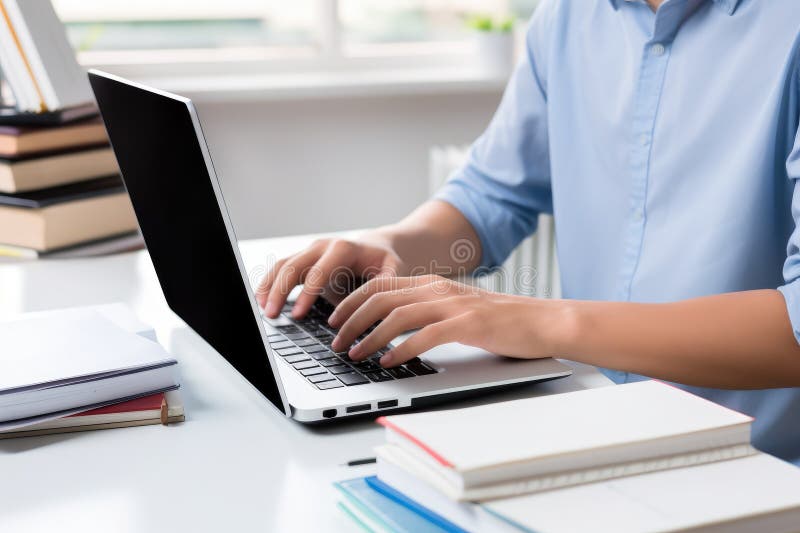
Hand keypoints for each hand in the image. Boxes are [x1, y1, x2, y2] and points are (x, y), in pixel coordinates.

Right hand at [256, 237, 407, 318]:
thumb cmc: (387, 262)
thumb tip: (372, 308)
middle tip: (272, 315)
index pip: (319, 271)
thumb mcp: (394, 271)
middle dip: (280, 291)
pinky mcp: (305, 260)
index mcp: (344, 248)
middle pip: (294, 265)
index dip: (307, 294)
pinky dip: (270, 283)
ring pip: (283, 265)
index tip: (297, 315)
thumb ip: (385, 286)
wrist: (380, 247)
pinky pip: (282, 268)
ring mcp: (311, 251)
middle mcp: (323, 246)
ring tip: (262, 310)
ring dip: (270, 286)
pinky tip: (262, 300)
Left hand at [328, 275, 568, 366]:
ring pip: (396, 315)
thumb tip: (392, 331)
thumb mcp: (457, 309)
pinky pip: (425, 335)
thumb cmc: (501, 321)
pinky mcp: (468, 323)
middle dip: (351, 321)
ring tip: (355, 355)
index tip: (334, 321)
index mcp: (432, 283)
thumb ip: (427, 313)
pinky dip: (401, 349)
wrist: (543, 321)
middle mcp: (438, 288)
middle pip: (380, 298)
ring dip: (369, 337)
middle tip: (335, 343)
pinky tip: (388, 362)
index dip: (351, 302)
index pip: (379, 286)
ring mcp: (453, 304)